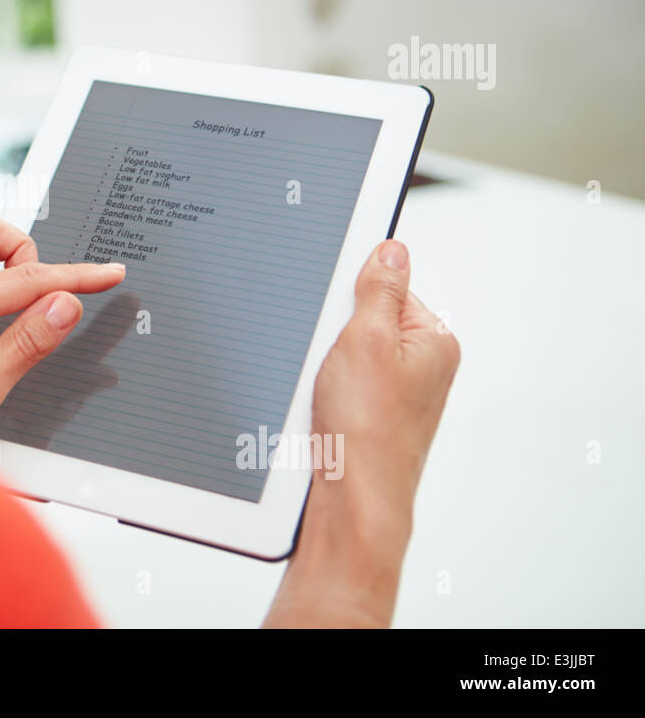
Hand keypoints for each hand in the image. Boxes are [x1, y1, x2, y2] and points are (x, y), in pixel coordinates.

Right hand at [265, 239, 459, 626]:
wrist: (351, 503)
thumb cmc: (366, 434)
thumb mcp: (368, 340)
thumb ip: (380, 289)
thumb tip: (392, 250)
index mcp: (434, 341)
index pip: (387, 285)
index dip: (351, 291)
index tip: (331, 304)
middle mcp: (422, 367)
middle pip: (363, 319)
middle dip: (334, 331)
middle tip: (327, 358)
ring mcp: (396, 394)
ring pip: (344, 353)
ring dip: (322, 363)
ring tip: (324, 389)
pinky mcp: (369, 415)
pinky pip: (337, 383)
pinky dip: (320, 389)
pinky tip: (319, 406)